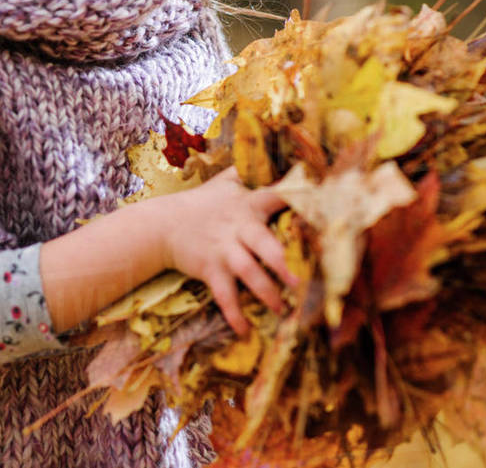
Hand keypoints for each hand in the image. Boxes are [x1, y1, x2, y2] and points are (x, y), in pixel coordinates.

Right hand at [157, 165, 298, 337]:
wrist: (163, 225)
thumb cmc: (201, 204)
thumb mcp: (224, 184)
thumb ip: (249, 172)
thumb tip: (272, 154)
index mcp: (247, 205)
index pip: (275, 196)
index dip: (296, 196)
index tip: (322, 198)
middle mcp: (238, 227)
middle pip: (262, 243)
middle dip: (281, 261)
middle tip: (301, 280)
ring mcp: (223, 250)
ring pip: (247, 272)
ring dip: (265, 291)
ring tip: (280, 309)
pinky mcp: (209, 269)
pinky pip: (223, 294)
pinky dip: (233, 313)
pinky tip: (244, 331)